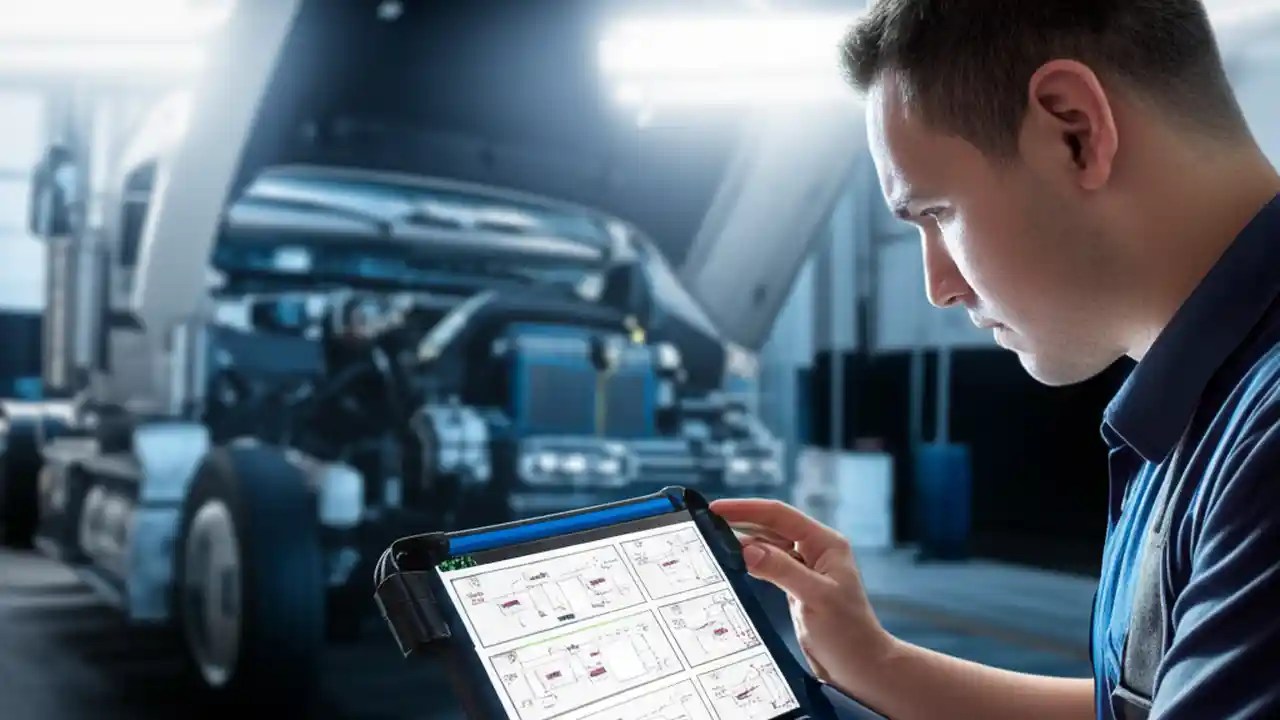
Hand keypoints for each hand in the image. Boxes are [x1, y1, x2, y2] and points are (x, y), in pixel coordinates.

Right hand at [710, 498, 891, 695]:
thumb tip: (746, 549)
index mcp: (826, 543)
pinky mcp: (796, 586)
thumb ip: (781, 571)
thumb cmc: (849, 633)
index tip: (717, 509)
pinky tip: (732, 563)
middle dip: (741, 522)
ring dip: (743, 542)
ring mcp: (806, 568)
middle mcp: (815, 550)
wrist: (860, 668)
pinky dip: (750, 563)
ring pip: (768, 546)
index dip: (747, 510)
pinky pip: (768, 566)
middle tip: (707, 523)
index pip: (780, 516)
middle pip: (772, 527)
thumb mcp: (815, 597)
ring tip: (713, 540)